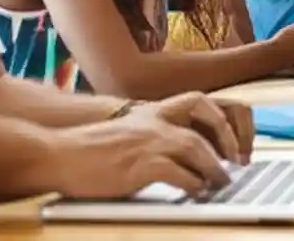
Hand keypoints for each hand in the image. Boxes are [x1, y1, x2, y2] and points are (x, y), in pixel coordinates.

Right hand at [46, 114, 229, 198]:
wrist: (58, 154)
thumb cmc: (87, 150)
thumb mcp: (127, 133)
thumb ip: (153, 138)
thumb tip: (179, 158)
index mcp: (152, 112)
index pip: (201, 102)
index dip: (222, 119)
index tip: (231, 138)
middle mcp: (154, 122)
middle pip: (204, 127)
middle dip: (227, 145)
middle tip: (236, 165)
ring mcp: (147, 142)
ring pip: (196, 148)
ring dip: (214, 168)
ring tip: (221, 182)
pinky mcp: (140, 165)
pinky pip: (178, 172)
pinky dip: (193, 183)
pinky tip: (198, 192)